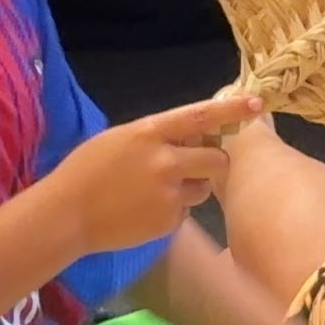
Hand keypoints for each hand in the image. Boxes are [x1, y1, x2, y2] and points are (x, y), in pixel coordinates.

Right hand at [48, 95, 263, 253]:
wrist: (66, 215)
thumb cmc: (86, 170)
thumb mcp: (119, 139)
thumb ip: (156, 136)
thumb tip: (190, 134)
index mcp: (150, 132)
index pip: (201, 116)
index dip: (233, 110)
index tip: (257, 103)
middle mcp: (166, 161)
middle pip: (217, 158)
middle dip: (213, 161)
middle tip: (194, 165)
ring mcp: (169, 193)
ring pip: (204, 187)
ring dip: (193, 187)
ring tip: (157, 191)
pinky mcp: (169, 221)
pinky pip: (185, 211)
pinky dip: (172, 210)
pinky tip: (144, 210)